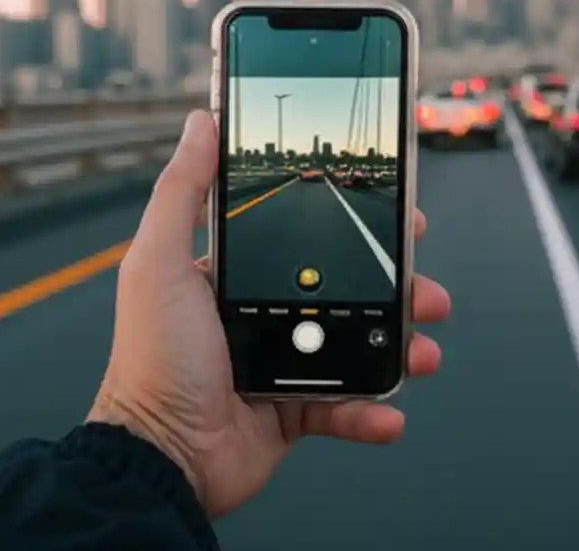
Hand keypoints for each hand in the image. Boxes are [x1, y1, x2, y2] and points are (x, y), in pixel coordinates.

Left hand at [87, 110, 449, 516]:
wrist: (159, 456)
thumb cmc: (152, 357)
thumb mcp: (159, 263)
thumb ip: (182, 192)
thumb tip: (201, 121)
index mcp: (234, 279)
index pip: (306, 240)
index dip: (354, 225)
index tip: (394, 211)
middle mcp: (261, 316)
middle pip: (346, 291)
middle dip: (396, 289)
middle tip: (427, 288)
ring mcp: (280, 365)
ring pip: (356, 346)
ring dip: (399, 348)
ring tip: (423, 351)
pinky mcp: (293, 414)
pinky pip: (345, 407)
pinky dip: (372, 412)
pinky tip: (390, 413)